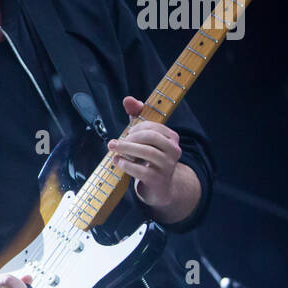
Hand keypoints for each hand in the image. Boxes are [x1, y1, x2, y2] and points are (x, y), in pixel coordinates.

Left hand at [109, 95, 182, 210]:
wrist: (159, 188)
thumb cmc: (148, 158)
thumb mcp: (143, 137)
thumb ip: (137, 116)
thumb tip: (128, 99)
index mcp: (172, 138)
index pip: (153, 126)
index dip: (136, 127)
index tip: (127, 133)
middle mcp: (174, 151)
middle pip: (150, 137)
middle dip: (129, 137)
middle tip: (115, 142)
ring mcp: (167, 166)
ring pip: (146, 153)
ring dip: (125, 149)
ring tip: (113, 149)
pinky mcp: (158, 180)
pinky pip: (141, 170)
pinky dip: (126, 164)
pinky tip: (117, 161)